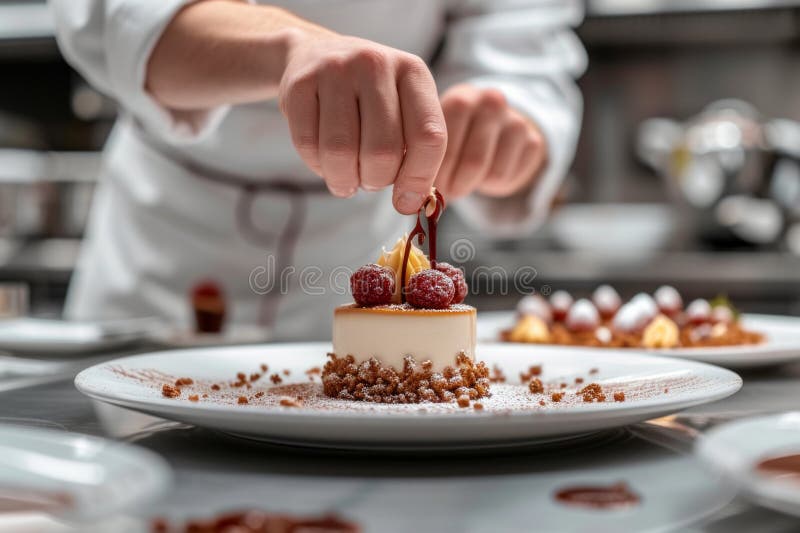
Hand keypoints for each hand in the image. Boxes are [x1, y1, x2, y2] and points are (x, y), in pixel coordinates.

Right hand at [278, 32, 447, 213]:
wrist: (317, 54)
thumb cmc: (368, 98)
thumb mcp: (402, 109)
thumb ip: (416, 151)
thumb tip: (411, 203)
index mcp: (412, 72)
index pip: (429, 136)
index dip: (419, 178)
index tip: (407, 202)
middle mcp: (375, 64)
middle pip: (383, 151)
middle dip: (376, 180)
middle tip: (369, 179)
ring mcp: (334, 70)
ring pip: (342, 152)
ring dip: (344, 179)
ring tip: (347, 177)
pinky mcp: (298, 83)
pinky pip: (308, 145)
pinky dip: (317, 167)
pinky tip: (324, 161)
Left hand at [434, 84, 546, 198]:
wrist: (494, 126)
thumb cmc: (455, 136)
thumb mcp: (436, 137)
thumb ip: (424, 158)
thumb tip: (414, 197)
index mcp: (460, 98)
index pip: (444, 145)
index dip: (433, 174)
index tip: (425, 186)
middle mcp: (491, 103)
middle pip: (473, 164)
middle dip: (456, 186)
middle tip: (449, 190)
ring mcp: (516, 120)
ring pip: (493, 174)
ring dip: (476, 185)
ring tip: (468, 176)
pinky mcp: (534, 140)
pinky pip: (510, 178)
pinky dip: (496, 185)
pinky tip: (489, 170)